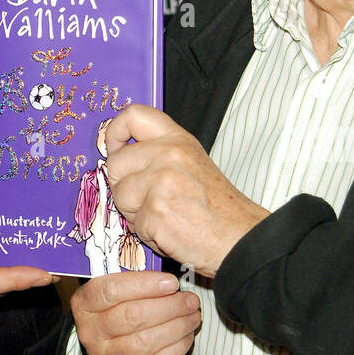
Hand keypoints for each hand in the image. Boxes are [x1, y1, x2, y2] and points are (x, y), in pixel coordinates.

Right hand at [71, 271, 201, 354]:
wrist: (110, 353)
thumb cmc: (119, 310)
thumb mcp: (117, 291)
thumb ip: (136, 280)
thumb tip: (171, 278)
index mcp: (85, 303)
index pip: (113, 290)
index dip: (145, 285)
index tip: (172, 282)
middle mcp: (91, 331)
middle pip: (132, 316)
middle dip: (169, 306)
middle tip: (191, 300)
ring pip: (145, 341)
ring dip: (177, 327)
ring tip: (193, 316)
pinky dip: (176, 348)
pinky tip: (187, 336)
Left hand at [105, 105, 268, 276]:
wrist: (240, 239)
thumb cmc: (219, 209)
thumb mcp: (192, 163)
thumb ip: (159, 153)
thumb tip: (120, 155)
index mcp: (177, 140)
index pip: (134, 115)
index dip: (115, 131)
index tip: (113, 148)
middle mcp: (169, 154)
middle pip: (116, 162)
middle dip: (124, 186)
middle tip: (148, 200)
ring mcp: (161, 181)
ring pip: (120, 196)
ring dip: (135, 213)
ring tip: (165, 216)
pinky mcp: (156, 211)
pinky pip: (133, 223)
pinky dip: (148, 233)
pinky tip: (171, 231)